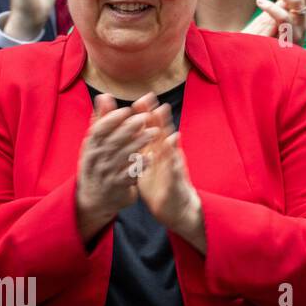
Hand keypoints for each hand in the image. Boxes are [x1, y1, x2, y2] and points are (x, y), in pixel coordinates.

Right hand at [75, 92, 157, 240]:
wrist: (93, 199)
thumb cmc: (97, 164)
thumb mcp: (94, 143)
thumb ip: (102, 120)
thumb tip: (104, 96)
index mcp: (90, 147)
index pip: (98, 130)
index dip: (112, 119)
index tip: (127, 110)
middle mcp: (96, 160)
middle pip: (113, 141)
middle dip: (129, 128)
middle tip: (146, 117)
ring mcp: (106, 174)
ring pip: (123, 157)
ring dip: (139, 144)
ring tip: (154, 132)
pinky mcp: (118, 187)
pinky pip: (129, 175)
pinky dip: (139, 166)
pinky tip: (150, 157)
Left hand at [135, 103, 205, 251]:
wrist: (174, 208)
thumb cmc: (159, 182)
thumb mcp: (145, 162)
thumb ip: (138, 144)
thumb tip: (129, 128)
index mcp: (156, 150)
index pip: (151, 129)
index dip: (145, 115)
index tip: (139, 98)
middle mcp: (166, 155)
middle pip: (162, 133)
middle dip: (157, 118)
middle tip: (152, 100)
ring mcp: (173, 167)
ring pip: (170, 150)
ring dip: (168, 136)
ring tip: (165, 124)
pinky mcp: (175, 183)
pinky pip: (174, 172)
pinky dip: (173, 162)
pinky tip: (173, 154)